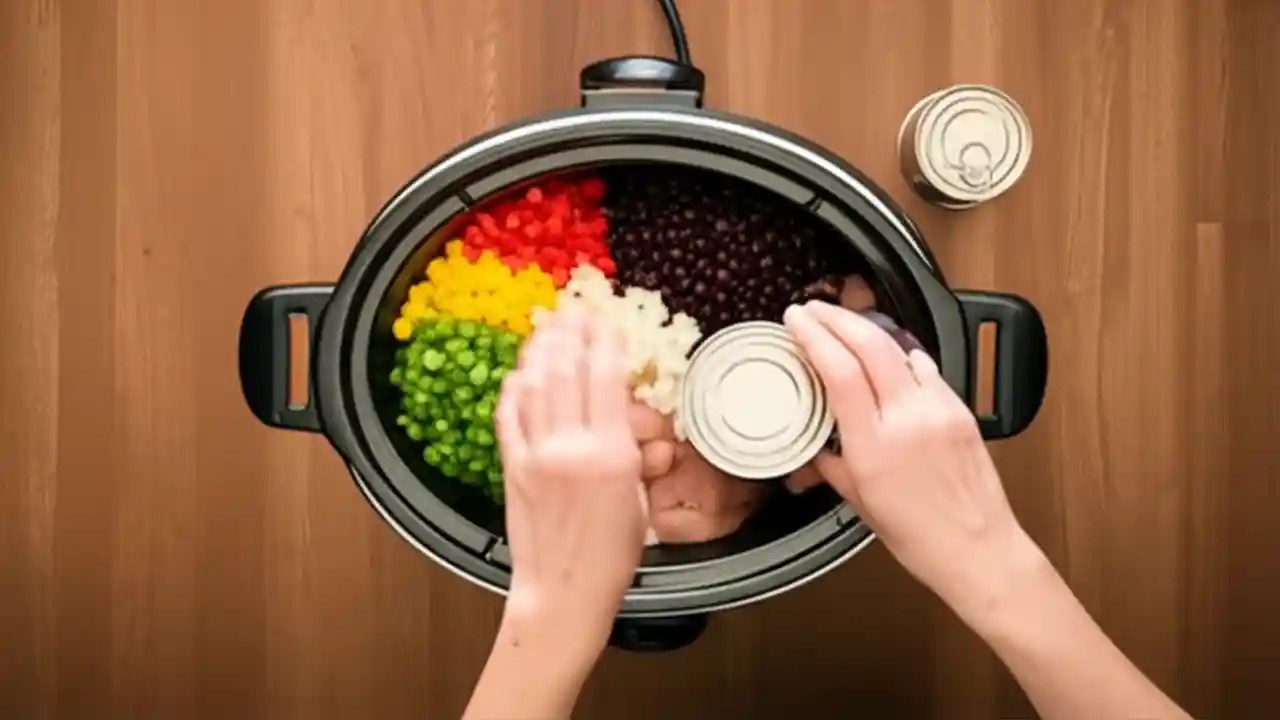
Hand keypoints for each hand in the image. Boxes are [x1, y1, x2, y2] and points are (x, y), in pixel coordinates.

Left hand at [496, 307, 646, 639]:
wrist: (563, 594)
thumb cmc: (611, 557)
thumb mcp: (638, 501)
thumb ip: (634, 456)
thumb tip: (636, 428)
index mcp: (611, 453)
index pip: (606, 377)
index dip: (605, 341)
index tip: (606, 320)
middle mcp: (571, 446)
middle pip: (567, 370)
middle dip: (570, 333)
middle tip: (573, 310)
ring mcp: (536, 455)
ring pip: (534, 385)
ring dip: (540, 350)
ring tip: (546, 328)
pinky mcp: (512, 468)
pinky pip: (509, 416)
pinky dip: (513, 388)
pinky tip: (518, 373)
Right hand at [782, 301, 1027, 609]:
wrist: (980, 550)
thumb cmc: (921, 537)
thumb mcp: (859, 501)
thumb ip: (830, 465)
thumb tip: (812, 448)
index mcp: (875, 445)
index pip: (840, 370)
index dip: (815, 336)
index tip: (796, 321)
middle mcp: (909, 420)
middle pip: (870, 344)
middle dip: (837, 317)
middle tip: (813, 310)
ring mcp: (939, 410)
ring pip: (901, 348)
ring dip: (868, 330)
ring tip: (844, 325)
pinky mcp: (961, 410)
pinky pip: (927, 368)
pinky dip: (902, 355)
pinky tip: (890, 357)